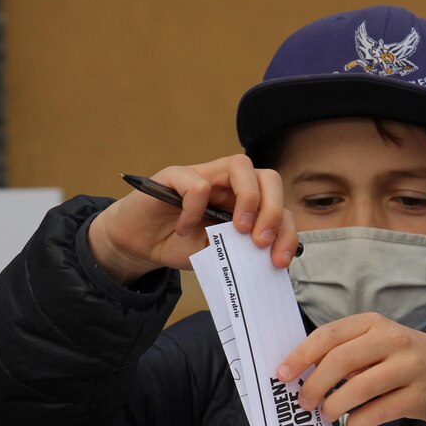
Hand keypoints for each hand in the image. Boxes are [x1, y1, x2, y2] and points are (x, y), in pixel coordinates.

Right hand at [88, 155, 297, 283]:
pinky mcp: (176, 175)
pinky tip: (183, 229)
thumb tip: (269, 259)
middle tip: (260, 241)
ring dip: (248, 199)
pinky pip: (198, 184)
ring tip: (237, 230)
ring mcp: (204, 175)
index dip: (286, 232)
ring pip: (240, 165)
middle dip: (273, 210)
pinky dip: (194, 210)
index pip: (278, 207)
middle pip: (268, 178)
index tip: (279, 261)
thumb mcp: (217, 256)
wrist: (139, 244)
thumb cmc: (180, 246)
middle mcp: (228, 184)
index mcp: (244, 204)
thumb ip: (241, 252)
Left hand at [275, 313, 425, 425]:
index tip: (281, 373)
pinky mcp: (419, 395)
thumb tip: (301, 374)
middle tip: (303, 402)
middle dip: (314, 384)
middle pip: (341, 361)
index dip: (301, 355)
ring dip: (334, 405)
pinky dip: (359, 420)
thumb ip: (344, 354)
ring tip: (325, 414)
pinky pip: (380, 410)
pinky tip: (352, 423)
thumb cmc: (406, 360)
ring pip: (359, 387)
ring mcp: (409, 367)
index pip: (329, 335)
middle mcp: (392, 340)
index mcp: (374, 324)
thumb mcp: (378, 345)